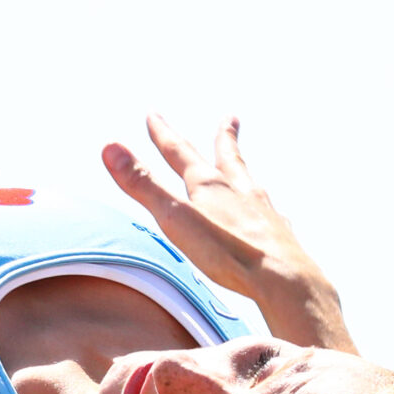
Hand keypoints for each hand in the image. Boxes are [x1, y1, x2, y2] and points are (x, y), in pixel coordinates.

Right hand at [102, 114, 354, 351]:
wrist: (283, 278)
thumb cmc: (227, 253)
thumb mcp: (175, 218)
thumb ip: (143, 186)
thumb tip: (109, 147)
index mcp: (210, 186)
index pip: (180, 153)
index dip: (163, 134)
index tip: (153, 114)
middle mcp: (240, 191)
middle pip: (227, 157)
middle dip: (222, 137)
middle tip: (230, 118)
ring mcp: (263, 211)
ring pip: (251, 181)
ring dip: (244, 168)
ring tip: (245, 161)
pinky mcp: (278, 235)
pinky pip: (271, 214)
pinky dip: (266, 207)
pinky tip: (272, 212)